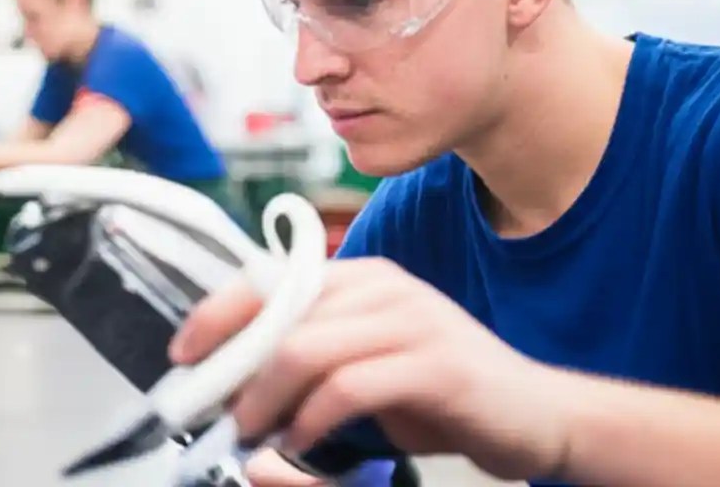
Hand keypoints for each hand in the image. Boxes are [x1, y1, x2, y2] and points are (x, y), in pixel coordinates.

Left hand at [170, 257, 570, 482]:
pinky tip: (302, 442)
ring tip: (251, 432)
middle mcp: (384, 286)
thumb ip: (310, 362)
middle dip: (230, 367)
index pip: (269, 278)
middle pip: (278, 315)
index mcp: (361, 277)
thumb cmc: (442, 394)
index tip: (183, 354)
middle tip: (208, 411)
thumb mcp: (365, 367)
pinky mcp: (435, 364)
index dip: (216, 314)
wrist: (536, 414)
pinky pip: (349, 386)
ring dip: (263, 398)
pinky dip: (311, 419)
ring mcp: (412, 320)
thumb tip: (236, 383)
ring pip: (304, 347)